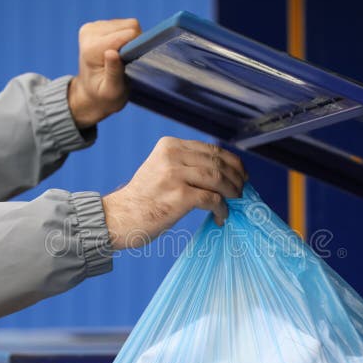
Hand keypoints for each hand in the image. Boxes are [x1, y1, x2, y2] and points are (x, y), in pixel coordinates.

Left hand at [68, 18, 141, 128]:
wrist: (90, 94)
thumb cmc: (104, 96)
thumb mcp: (112, 91)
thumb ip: (113, 73)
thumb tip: (112, 53)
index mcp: (92, 49)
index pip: (128, 34)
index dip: (137, 47)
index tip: (133, 64)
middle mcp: (90, 33)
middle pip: (129, 26)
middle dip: (134, 43)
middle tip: (127, 63)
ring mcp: (92, 27)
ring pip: (127, 24)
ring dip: (130, 41)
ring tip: (122, 59)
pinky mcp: (96, 25)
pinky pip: (122, 25)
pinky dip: (125, 38)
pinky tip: (118, 52)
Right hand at [102, 137, 247, 249]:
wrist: (119, 217)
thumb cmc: (143, 198)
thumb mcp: (161, 168)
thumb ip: (186, 164)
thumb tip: (223, 171)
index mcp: (170, 145)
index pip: (211, 149)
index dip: (233, 162)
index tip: (242, 174)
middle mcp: (172, 156)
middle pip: (218, 163)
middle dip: (236, 178)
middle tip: (243, 191)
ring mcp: (175, 176)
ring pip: (219, 179)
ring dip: (233, 192)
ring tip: (235, 202)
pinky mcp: (179, 197)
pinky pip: (213, 200)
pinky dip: (222, 209)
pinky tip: (221, 217)